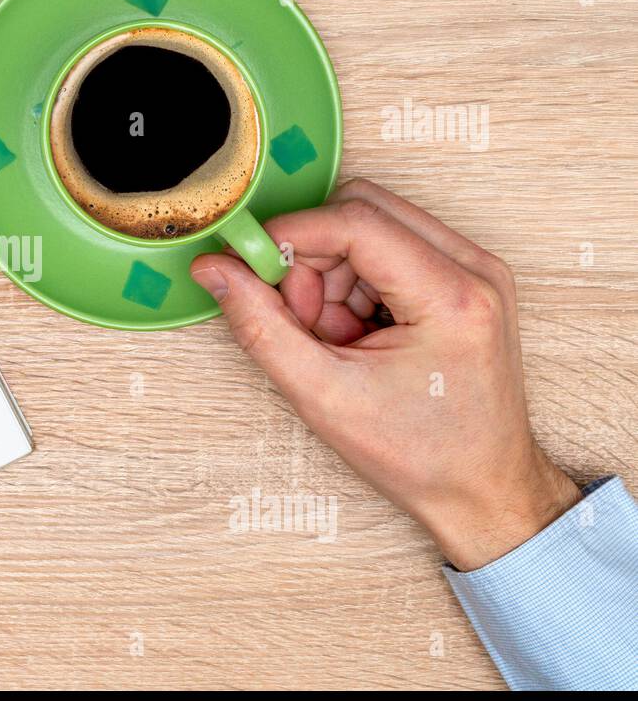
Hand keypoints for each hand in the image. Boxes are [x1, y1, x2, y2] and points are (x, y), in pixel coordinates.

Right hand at [192, 179, 579, 570]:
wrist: (483, 491)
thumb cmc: (420, 456)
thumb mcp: (323, 397)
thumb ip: (260, 326)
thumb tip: (216, 271)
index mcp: (452, 297)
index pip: (355, 222)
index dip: (289, 236)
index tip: (248, 264)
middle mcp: (475, 269)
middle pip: (364, 209)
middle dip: (312, 256)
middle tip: (299, 318)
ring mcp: (475, 271)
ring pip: (373, 225)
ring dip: (333, 273)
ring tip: (335, 339)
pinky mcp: (465, 280)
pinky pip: (391, 248)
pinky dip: (356, 283)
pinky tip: (356, 335)